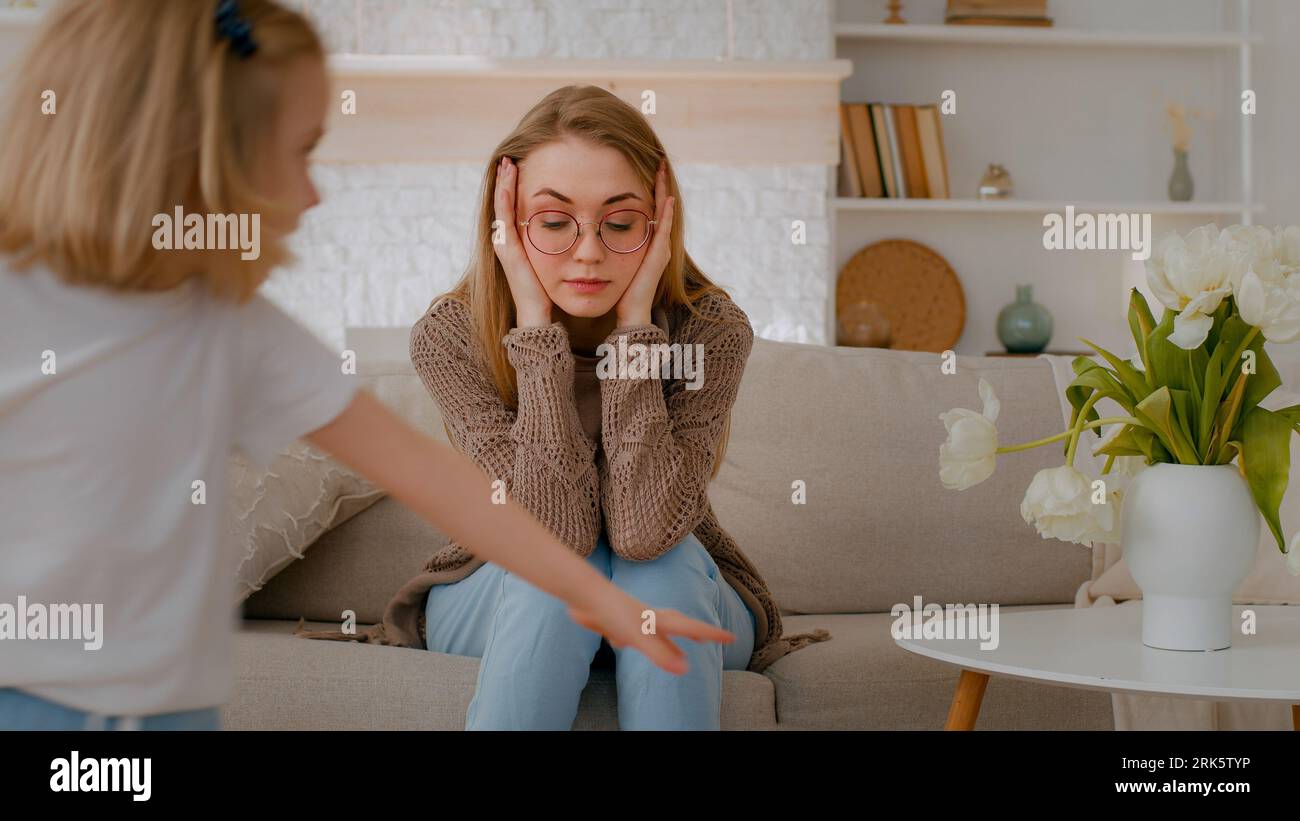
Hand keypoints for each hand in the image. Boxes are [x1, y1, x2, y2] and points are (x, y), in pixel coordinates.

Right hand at [494, 156, 552, 327]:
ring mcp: (504, 245)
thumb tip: (577, 230)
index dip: (514, 188)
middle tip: (510, 158)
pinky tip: (508, 180)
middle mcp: (507, 242)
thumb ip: (559, 245)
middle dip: (506, 180)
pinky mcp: (508, 249)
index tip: (520, 168)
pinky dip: (504, 197)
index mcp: (518, 243)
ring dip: (503, 183)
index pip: (513, 209)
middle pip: (503, 203)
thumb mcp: (555, 261)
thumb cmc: (550, 292)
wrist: (539, 315)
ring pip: (501, 206)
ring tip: (507, 163)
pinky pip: (504, 217)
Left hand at [566, 588, 734, 674]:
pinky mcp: (619, 621)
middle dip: (695, 632)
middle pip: (679, 626)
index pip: (692, 628)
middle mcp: (651, 618)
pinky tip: (620, 640)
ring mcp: (636, 619)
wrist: (585, 595)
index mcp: (660, 620)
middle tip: (710, 638)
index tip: (731, 637)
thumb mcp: (638, 636)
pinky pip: (633, 633)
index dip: (712, 634)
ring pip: (658, 630)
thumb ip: (659, 652)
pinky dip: (636, 638)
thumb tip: (685, 669)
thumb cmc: (613, 612)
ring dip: (670, 639)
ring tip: (680, 649)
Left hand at [615, 159, 674, 327]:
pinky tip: (667, 198)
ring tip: (662, 170)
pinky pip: (663, 230)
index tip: (640, 169)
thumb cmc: (616, 291)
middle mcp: (654, 244)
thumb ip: (601, 245)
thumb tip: (583, 229)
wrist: (629, 314)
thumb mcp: (608, 261)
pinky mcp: (658, 257)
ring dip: (663, 191)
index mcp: (642, 243)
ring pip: (663, 214)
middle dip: (658, 184)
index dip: (644, 190)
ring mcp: (659, 249)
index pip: (644, 209)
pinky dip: (666, 214)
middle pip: (658, 207)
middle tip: (657, 161)